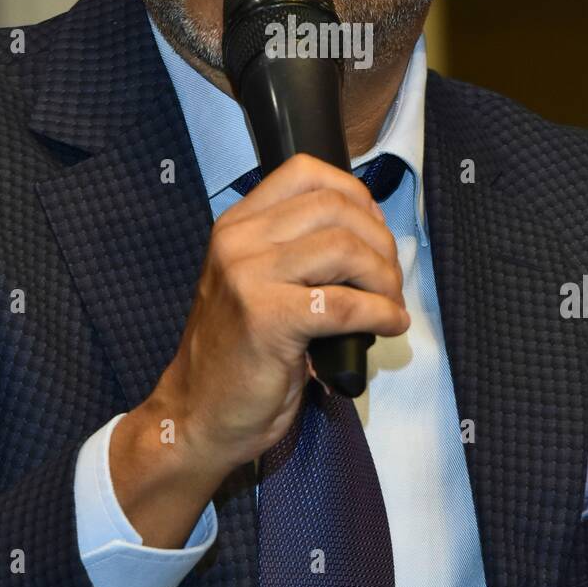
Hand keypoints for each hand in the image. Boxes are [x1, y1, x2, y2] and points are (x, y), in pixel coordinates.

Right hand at [146, 153, 409, 473]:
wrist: (198, 413)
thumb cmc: (239, 352)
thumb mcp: (256, 281)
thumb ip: (296, 249)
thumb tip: (371, 232)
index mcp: (237, 225)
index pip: (305, 172)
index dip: (355, 194)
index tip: (373, 229)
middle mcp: (238, 242)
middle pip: (335, 208)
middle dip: (380, 241)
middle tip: (389, 279)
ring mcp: (248, 278)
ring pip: (345, 249)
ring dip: (384, 277)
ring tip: (389, 303)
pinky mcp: (266, 319)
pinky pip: (345, 303)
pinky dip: (380, 313)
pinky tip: (389, 325)